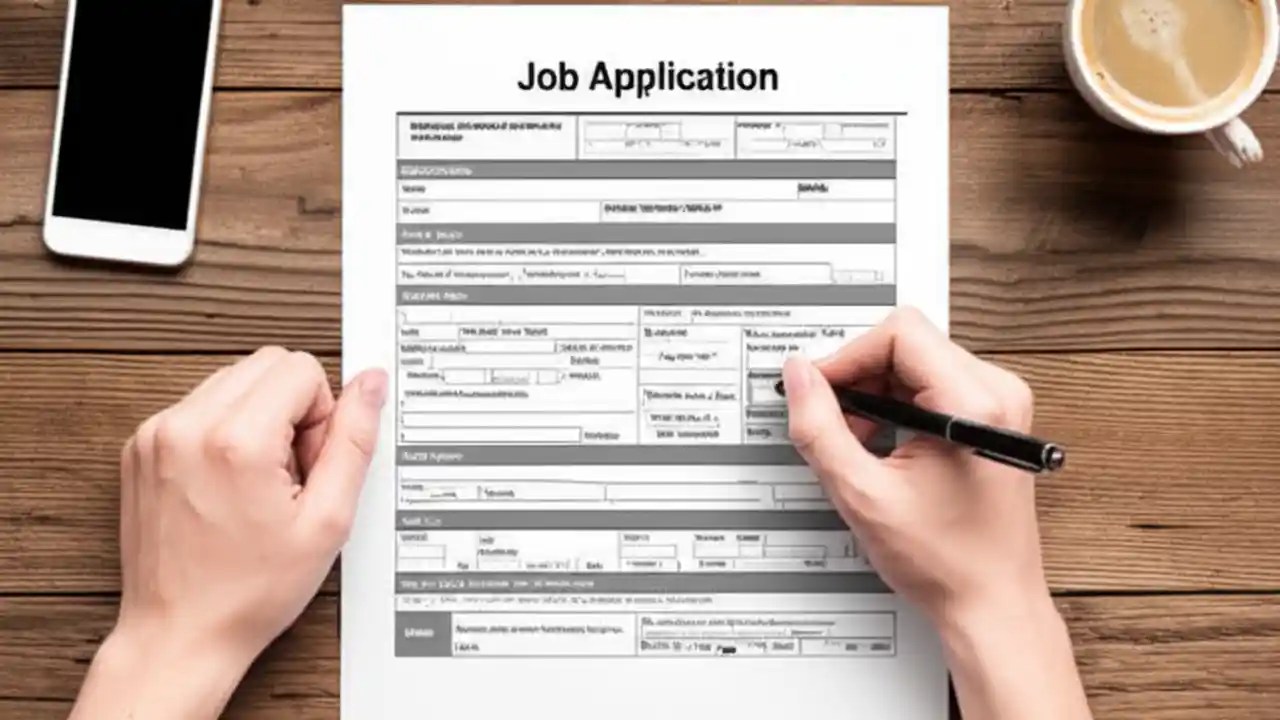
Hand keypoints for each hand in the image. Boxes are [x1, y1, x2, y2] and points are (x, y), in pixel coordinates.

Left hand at [70, 347, 386, 719]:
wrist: (179, 633)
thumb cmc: (247, 592)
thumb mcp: (327, 520)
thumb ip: (354, 440)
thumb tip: (370, 384)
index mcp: (236, 441)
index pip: (301, 368)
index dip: (322, 414)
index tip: (309, 464)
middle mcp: (186, 426)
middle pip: (267, 362)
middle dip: (292, 408)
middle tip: (290, 472)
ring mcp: (156, 434)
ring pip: (233, 379)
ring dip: (259, 416)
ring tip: (259, 480)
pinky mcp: (140, 446)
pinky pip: (200, 404)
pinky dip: (224, 430)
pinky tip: (230, 483)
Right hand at [783, 308, 1044, 624]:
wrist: (991, 603)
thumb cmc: (948, 562)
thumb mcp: (863, 494)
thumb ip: (820, 428)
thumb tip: (799, 378)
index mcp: (975, 403)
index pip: (899, 333)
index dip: (847, 357)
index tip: (819, 389)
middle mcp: (997, 393)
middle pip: (907, 343)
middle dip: (859, 378)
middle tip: (835, 423)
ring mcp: (999, 404)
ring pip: (915, 362)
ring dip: (875, 394)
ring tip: (859, 442)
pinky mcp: (991, 418)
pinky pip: (931, 384)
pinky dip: (895, 406)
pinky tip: (882, 445)